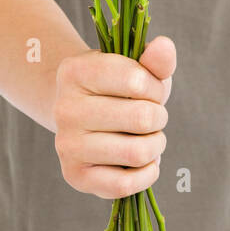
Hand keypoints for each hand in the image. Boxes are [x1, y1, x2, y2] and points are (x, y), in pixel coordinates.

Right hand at [53, 35, 175, 199]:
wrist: (85, 117)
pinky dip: (147, 173)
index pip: (137, 81)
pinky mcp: (74, 176)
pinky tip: (144, 162)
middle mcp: (64, 108)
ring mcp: (66, 144)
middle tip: (151, 117)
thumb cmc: (119, 90)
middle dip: (158, 118)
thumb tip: (164, 45)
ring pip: (136, 152)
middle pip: (141, 119)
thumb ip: (156, 60)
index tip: (149, 90)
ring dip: (156, 146)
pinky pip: (124, 185)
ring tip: (148, 138)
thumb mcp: (138, 69)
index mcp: (75, 71)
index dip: (155, 88)